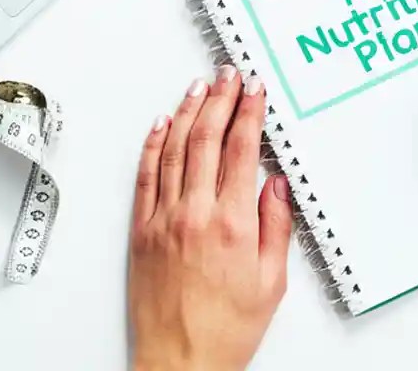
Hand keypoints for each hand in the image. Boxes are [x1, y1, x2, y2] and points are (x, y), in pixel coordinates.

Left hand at [129, 67, 291, 370]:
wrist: (179, 362)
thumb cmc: (225, 330)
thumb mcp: (271, 282)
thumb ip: (276, 227)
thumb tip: (276, 186)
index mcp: (232, 224)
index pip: (240, 149)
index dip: (248, 112)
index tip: (253, 90)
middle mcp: (194, 213)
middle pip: (205, 139)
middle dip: (219, 99)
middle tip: (228, 75)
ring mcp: (163, 218)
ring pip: (173, 149)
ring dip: (187, 112)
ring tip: (198, 87)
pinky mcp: (141, 230)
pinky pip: (145, 176)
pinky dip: (152, 145)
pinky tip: (160, 125)